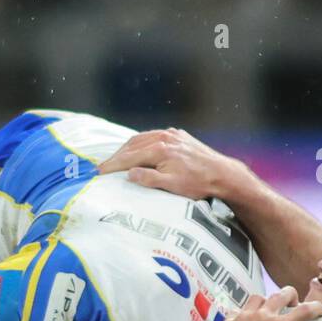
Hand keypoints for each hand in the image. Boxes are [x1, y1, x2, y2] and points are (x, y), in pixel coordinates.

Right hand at [95, 128, 255, 201]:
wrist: (223, 175)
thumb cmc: (198, 183)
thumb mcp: (171, 186)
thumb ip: (148, 178)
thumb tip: (129, 173)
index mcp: (160, 149)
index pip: (129, 156)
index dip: (112, 165)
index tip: (98, 172)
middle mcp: (164, 137)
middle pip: (132, 144)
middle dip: (116, 156)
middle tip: (103, 167)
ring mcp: (172, 135)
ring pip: (142, 138)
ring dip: (127, 148)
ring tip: (116, 159)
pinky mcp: (179, 136)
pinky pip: (154, 136)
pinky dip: (141, 143)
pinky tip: (138, 150)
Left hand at [202, 288, 321, 320]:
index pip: (304, 310)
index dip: (316, 308)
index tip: (320, 311)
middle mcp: (262, 316)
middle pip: (281, 294)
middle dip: (292, 296)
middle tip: (294, 305)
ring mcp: (243, 316)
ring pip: (258, 297)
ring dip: (267, 301)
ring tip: (269, 311)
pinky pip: (239, 309)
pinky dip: (246, 312)